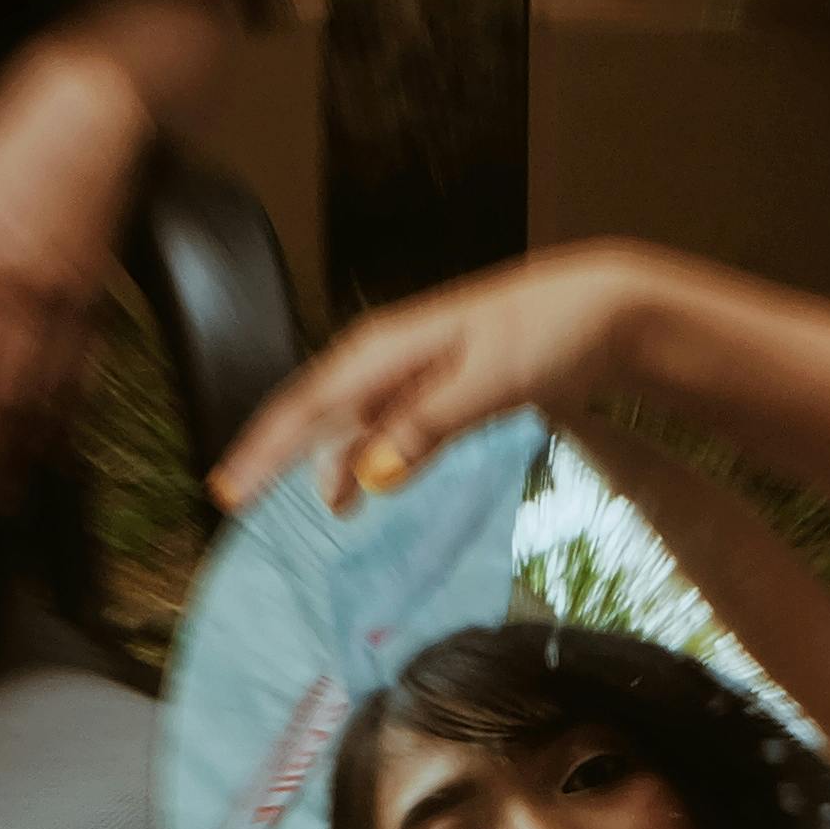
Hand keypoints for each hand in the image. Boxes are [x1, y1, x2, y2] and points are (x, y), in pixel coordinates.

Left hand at [0, 42, 154, 512]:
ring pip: (40, 393)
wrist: (100, 104)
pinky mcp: (97, 294)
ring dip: (19, 453)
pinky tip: (58, 448)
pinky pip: (83, 371)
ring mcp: (65, 300)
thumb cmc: (10, 136)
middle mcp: (20, 294)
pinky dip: (68, 417)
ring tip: (3, 497)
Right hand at [206, 241, 680, 513]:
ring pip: (347, 426)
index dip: (265, 449)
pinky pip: (382, 430)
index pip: (309, 404)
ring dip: (324, 467)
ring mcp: (410, 375)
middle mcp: (386, 359)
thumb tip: (370, 473)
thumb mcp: (490, 379)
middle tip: (238, 507)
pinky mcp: (435, 392)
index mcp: (387, 348)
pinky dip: (364, 461)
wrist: (600, 310)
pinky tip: (360, 491)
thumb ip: (428, 424)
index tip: (229, 491)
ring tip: (315, 518)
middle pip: (314, 413)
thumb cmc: (547, 331)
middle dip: (275, 459)